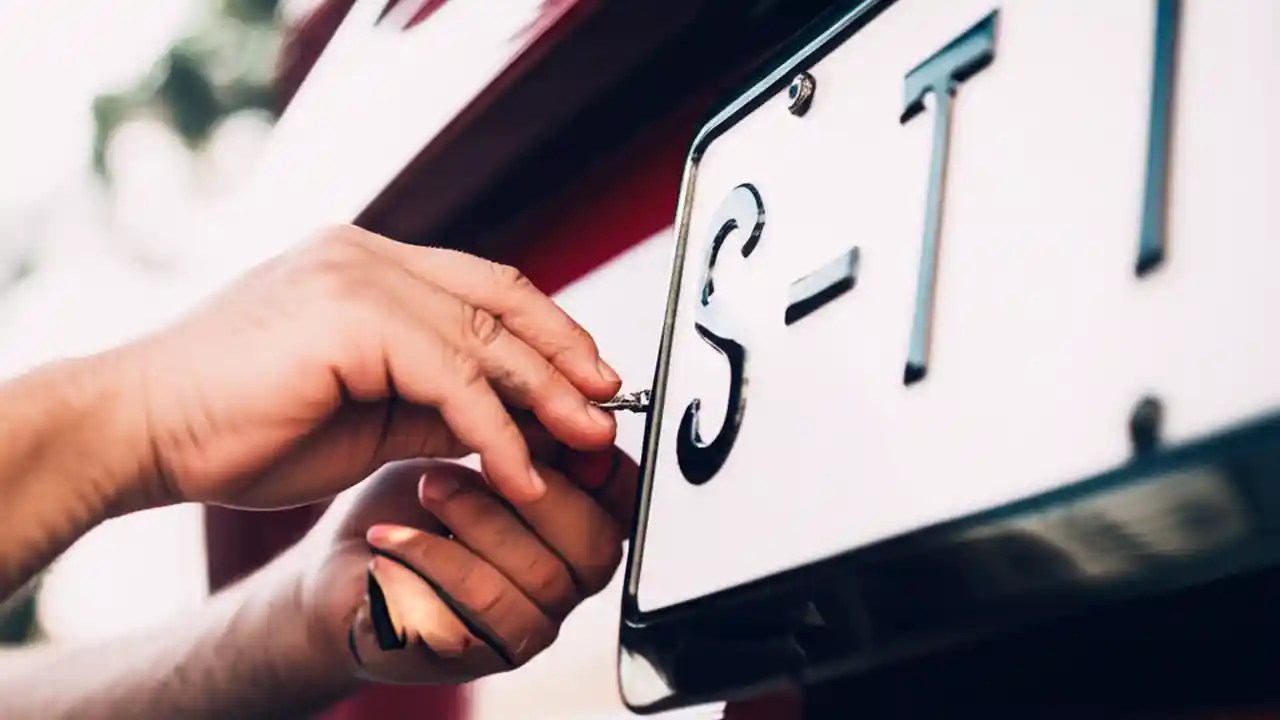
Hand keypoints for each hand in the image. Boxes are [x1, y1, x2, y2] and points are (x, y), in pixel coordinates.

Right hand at [119, 224, 620, 509]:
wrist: (141, 429)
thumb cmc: (240, 425)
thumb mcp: (368, 417)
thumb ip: (440, 406)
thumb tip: (516, 423)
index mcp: (367, 265)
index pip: (485, 286)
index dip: (546, 329)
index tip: (589, 376)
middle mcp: (367, 254)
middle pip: (500, 300)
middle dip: (565, 358)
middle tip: (609, 405)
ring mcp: (358, 275)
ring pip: (486, 337)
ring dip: (547, 395)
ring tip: (588, 439)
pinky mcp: (351, 314)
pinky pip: (454, 377)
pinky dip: (498, 428)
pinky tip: (523, 471)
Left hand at [293, 443, 637, 684]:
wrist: (343, 564)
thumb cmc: (412, 507)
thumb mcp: (473, 444)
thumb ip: (526, 428)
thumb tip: (564, 386)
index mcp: (576, 531)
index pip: (626, 505)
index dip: (600, 465)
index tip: (556, 423)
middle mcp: (563, 584)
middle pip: (598, 544)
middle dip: (536, 491)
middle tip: (472, 454)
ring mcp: (524, 626)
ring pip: (540, 577)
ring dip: (479, 520)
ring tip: (428, 485)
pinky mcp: (474, 655)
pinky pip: (477, 611)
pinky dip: (432, 560)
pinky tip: (392, 538)